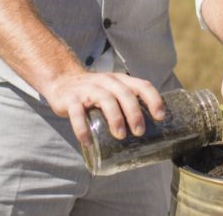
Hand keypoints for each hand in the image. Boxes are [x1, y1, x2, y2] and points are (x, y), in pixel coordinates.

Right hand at [42, 71, 164, 145]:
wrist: (62, 81)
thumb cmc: (95, 92)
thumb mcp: (113, 92)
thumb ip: (127, 105)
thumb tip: (149, 134)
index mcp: (120, 81)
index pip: (142, 85)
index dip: (153, 99)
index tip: (160, 116)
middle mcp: (106, 82)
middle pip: (125, 93)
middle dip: (134, 113)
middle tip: (139, 132)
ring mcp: (88, 89)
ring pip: (105, 99)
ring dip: (115, 118)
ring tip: (120, 135)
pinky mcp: (71, 99)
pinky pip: (77, 113)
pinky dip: (82, 128)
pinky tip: (88, 142)